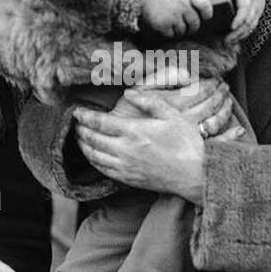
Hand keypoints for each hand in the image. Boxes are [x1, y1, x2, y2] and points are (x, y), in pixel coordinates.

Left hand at [73, 90, 234, 202]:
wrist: (196, 175)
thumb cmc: (187, 142)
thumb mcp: (172, 115)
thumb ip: (149, 101)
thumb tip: (128, 92)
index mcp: (135, 131)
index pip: (99, 122)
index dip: (84, 116)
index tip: (76, 111)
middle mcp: (126, 150)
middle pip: (92, 140)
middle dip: (80, 130)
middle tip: (74, 123)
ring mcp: (126, 167)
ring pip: (94, 156)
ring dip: (83, 146)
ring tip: (79, 138)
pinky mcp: (128, 179)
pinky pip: (103, 170)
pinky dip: (93, 161)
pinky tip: (92, 155)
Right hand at [108, 69, 236, 139]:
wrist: (117, 144)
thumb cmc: (127, 114)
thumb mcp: (140, 89)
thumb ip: (164, 77)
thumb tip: (187, 75)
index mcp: (172, 103)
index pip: (200, 90)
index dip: (211, 84)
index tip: (216, 80)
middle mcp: (182, 120)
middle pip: (210, 105)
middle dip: (220, 95)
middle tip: (225, 88)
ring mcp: (186, 136)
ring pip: (214, 122)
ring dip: (225, 110)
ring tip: (228, 102)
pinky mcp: (186, 149)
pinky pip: (212, 140)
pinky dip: (227, 135)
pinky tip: (237, 129)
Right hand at [140, 0, 212, 37]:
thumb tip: (195, 10)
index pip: (205, 6)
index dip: (207, 13)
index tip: (206, 17)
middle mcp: (182, 6)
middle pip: (195, 23)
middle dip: (193, 27)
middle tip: (190, 28)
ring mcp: (173, 16)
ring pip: (183, 30)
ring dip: (179, 30)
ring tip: (173, 24)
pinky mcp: (163, 25)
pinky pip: (171, 34)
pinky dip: (168, 32)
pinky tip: (164, 26)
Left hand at [211, 0, 267, 43]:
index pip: (245, 9)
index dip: (239, 19)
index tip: (231, 27)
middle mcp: (255, 3)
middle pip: (248, 22)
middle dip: (238, 33)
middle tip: (226, 41)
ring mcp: (258, 9)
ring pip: (252, 26)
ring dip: (241, 36)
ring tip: (229, 43)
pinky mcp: (258, 12)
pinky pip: (253, 25)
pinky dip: (245, 33)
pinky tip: (236, 39)